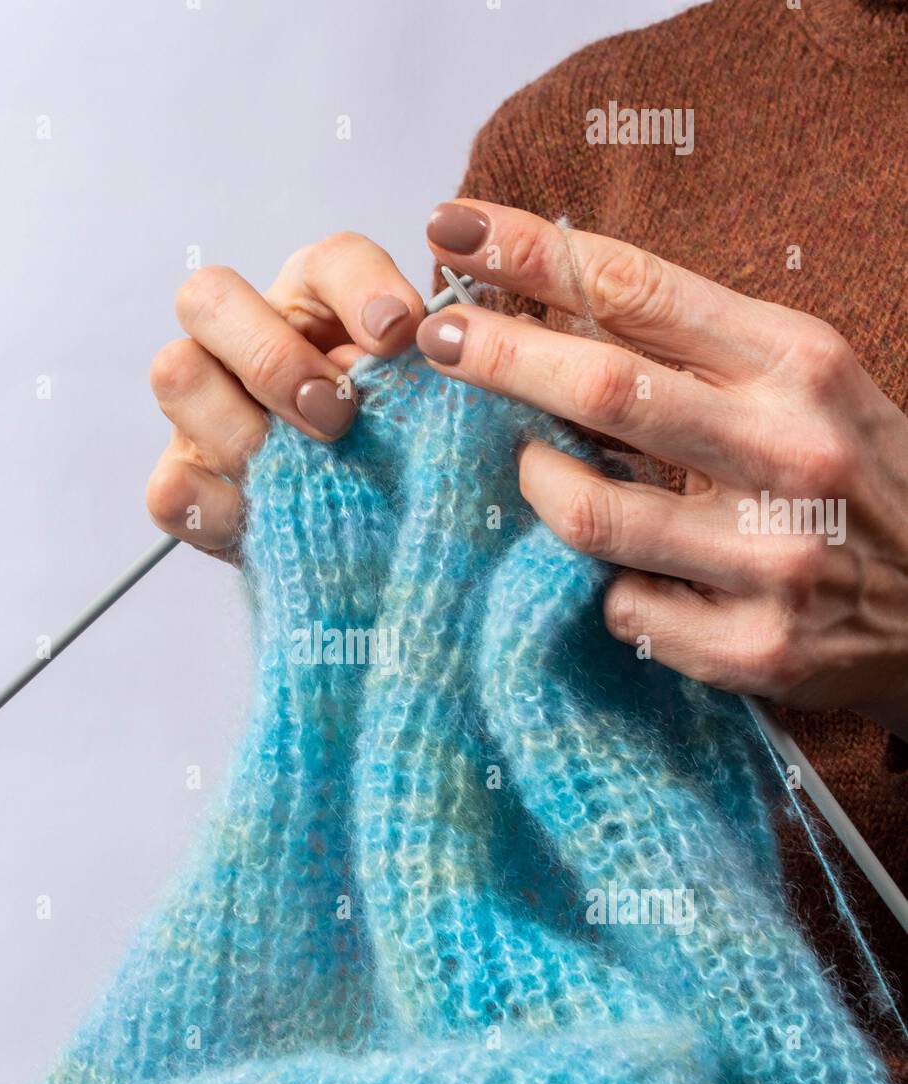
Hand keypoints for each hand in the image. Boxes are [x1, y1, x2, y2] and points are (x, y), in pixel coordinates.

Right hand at [147, 234, 423, 557]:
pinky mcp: (181, 481)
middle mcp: (243, 341)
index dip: (361, 288)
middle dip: (275, 358)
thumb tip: (401, 362)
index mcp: (312, 305)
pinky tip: (263, 511)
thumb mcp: (413, 409)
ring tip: (302, 472)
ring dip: (245, 431)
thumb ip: (409, 379)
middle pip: (209, 295)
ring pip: (176, 373)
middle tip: (336, 415)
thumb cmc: (390, 453)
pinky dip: (214, 503)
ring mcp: (198, 409)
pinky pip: (168, 484)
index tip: (398, 333)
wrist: (365, 534)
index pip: (329, 263)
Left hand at [419, 200, 907, 736]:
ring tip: (537, 466)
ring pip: (590, 512)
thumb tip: (550, 311)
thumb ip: (693, 352)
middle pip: (602, 386)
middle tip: (434, 337)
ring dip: (539, 481)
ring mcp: (770, 557)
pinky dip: (602, 583)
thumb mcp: (799, 384)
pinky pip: (620, 607)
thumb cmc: (853, 476)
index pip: (638, 286)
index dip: (529, 252)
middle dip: (497, 353)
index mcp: (798, 364)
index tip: (451, 228)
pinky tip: (623, 571)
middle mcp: (789, 452)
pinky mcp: (752, 650)